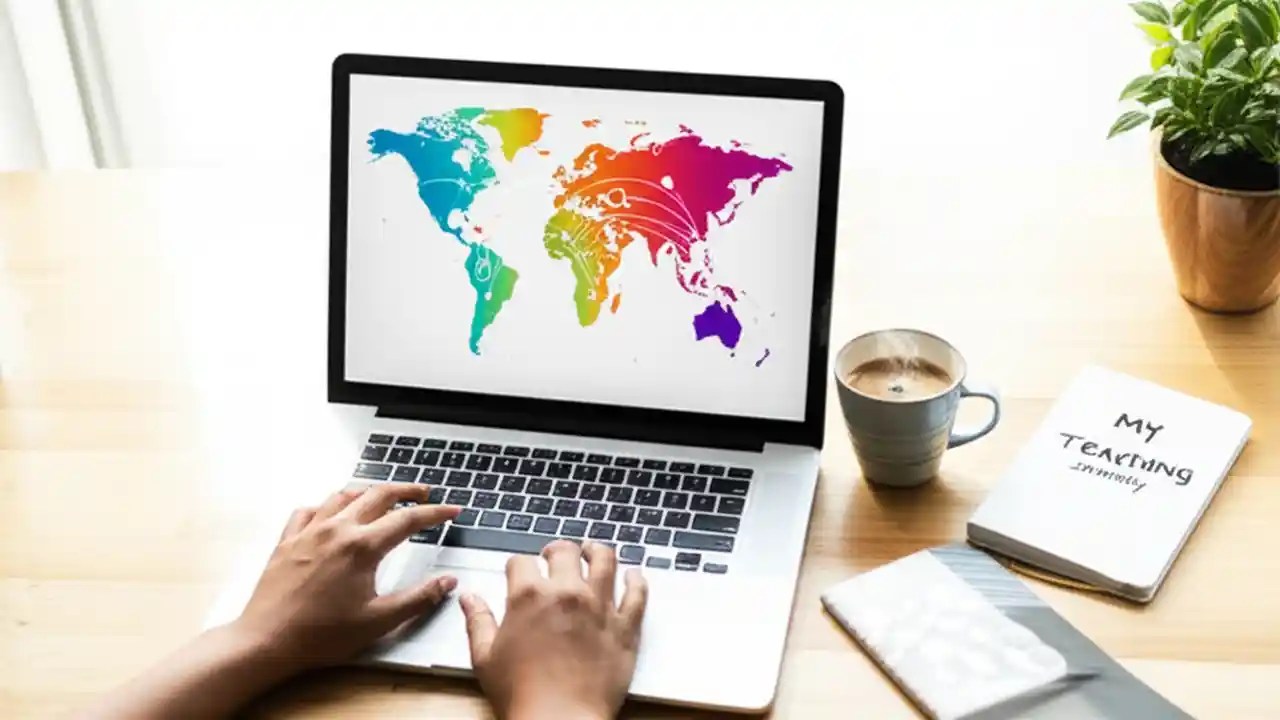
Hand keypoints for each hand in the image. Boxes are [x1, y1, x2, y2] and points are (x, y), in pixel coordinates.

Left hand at [231, 483, 460, 673]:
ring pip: (343, 496)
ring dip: (369, 492)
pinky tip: (331, 514)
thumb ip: (418, 599)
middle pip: (378, 495)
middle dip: (406, 490)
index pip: (408, 519)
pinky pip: (309, 510)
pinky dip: (326, 506)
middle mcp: (337, 530)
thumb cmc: (321, 635)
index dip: (436, 514)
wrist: (267, 641)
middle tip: (424, 493)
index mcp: (362, 547)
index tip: (453, 510)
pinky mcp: (287, 541)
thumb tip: (448, 582)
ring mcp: (309, 532)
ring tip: (383, 496)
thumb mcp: (378, 621)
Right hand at [461, 540, 648, 719]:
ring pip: (605, 560)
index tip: (519, 572)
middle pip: (564, 552)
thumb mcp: (485, 658)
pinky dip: (636, 579)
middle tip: (554, 556)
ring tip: (593, 551)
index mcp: (529, 596)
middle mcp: (566, 593)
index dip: (518, 566)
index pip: (521, 562)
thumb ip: (478, 622)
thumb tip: (468, 599)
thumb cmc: (521, 695)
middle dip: (556, 551)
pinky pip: (637, 593)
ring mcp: (599, 607)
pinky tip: (633, 575)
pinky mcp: (625, 626)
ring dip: (597, 551)